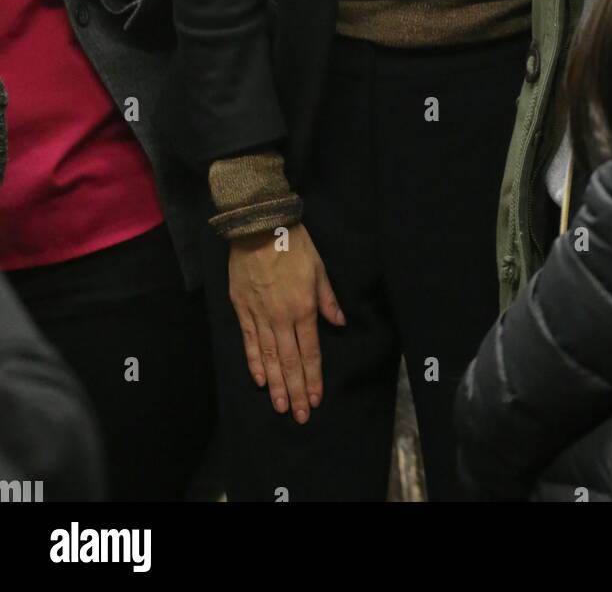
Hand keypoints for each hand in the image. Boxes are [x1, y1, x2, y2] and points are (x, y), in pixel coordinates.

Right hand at [228, 225, 345, 420]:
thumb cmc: (293, 243)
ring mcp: (259, 316)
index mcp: (303, 308)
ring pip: (268, 358)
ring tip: (281, 407)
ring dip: (276, 385)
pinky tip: (260, 381)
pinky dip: (254, 363)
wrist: (258, 226)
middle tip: (299, 416)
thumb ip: (327, 298)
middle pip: (289, 361)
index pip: (310, 351)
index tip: (315, 399)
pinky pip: (249, 342)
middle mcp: (281, 318)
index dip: (313, 377)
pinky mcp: (242, 309)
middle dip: (296, 391)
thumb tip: (338, 322)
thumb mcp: (319, 267)